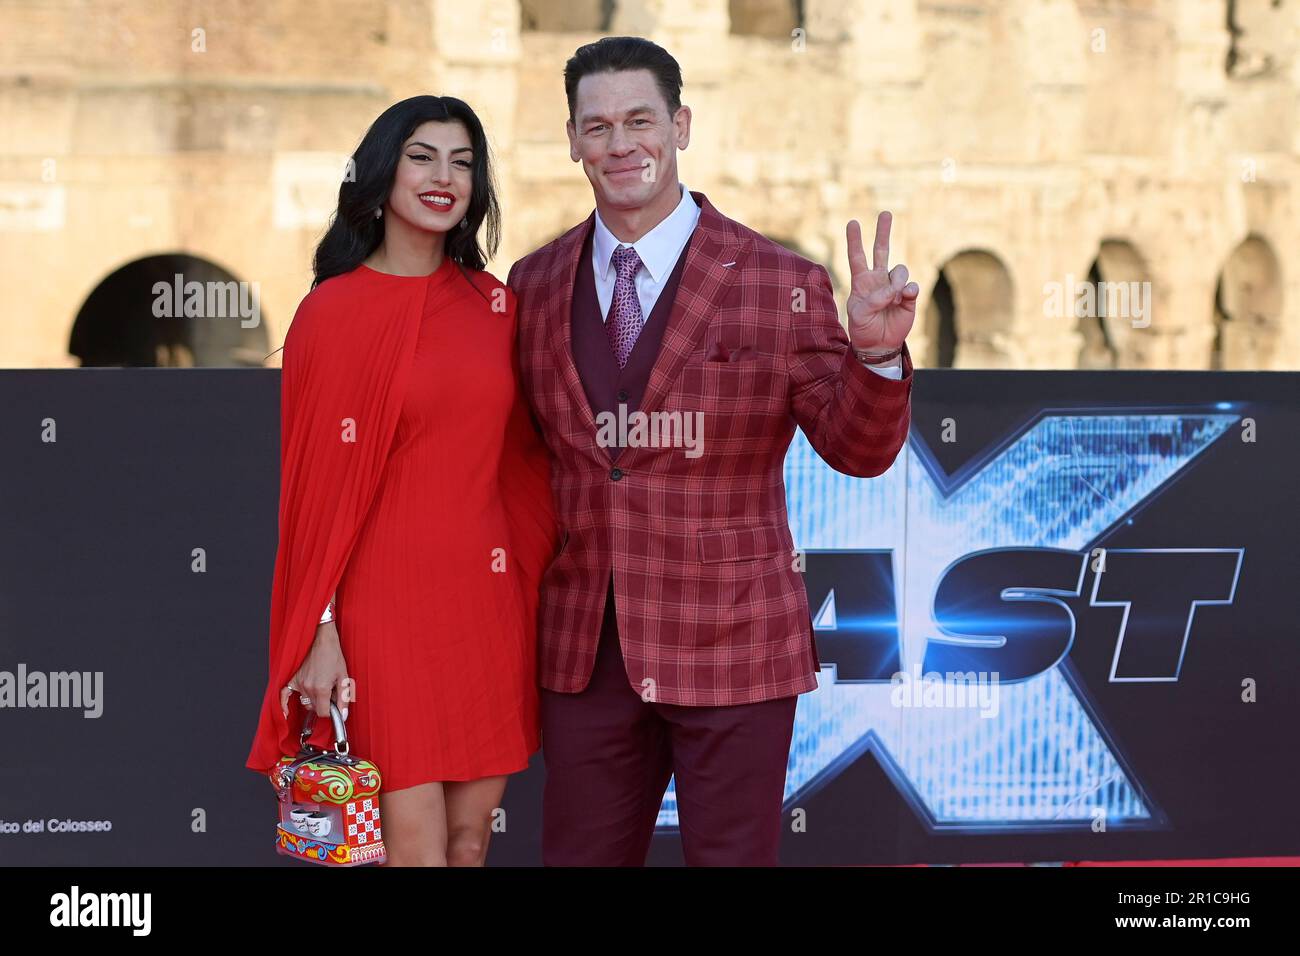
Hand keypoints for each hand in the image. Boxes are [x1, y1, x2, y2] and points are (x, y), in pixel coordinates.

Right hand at [281, 621, 353, 719]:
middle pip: (314, 709)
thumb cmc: (333, 655)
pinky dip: (284, 705)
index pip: (323, 713)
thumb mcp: (344, 677)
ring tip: (320, 687)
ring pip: (305, 702)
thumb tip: (343, 716)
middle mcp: (308, 688)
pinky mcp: (292, 679)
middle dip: (323, 705)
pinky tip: (285, 712)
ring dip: (313, 700)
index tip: (335, 707)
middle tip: (330, 693)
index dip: (331, 711)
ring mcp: (298, 684)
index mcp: (321, 689)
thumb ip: (343, 698)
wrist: (321, 639)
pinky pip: (284, 696)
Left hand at [844, 211, 918, 352]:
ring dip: (897, 279)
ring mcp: (894, 287)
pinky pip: (912, 286)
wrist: (878, 345)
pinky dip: (908, 290)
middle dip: (883, 232)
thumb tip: (893, 289)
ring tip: (893, 295)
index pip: (857, 257)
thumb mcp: (860, 314)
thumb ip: (874, 300)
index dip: (854, 240)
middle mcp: (878, 280)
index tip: (852, 223)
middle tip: (885, 213)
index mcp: (861, 282)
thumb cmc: (863, 328)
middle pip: (881, 251)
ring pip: (899, 269)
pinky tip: (904, 298)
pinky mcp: (908, 297)